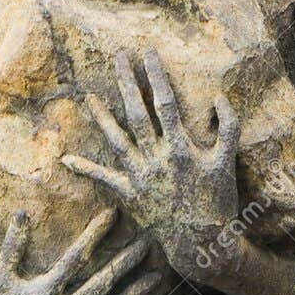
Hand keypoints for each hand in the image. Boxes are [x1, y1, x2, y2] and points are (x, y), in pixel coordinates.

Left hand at [62, 50, 240, 283]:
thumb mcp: (228, 162)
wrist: (201, 241)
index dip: (156, 75)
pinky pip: (103, 179)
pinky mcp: (128, 194)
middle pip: (137, 112)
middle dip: (127, 82)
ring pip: (116, 140)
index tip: (148, 53)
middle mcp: (156, 158)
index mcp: (180, 147)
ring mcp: (139, 176)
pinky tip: (66, 158)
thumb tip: (219, 97)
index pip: (165, 102)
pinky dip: (85, 169)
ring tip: (89, 97)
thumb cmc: (218, 201)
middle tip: (118, 57)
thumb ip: (228, 128)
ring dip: (102, 117)